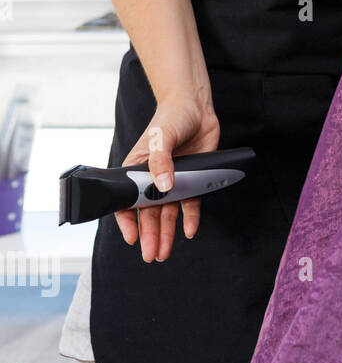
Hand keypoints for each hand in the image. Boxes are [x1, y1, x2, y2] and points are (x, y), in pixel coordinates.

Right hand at [115, 99, 220, 262]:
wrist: (195, 106)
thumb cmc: (170, 118)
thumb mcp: (159, 138)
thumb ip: (160, 162)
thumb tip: (161, 187)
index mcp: (135, 169)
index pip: (126, 200)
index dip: (128, 221)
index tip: (132, 238)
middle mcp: (152, 178)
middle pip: (148, 213)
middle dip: (149, 235)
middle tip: (150, 256)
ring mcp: (172, 180)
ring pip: (166, 213)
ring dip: (165, 233)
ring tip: (163, 253)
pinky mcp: (192, 179)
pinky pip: (189, 204)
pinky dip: (189, 218)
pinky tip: (189, 231)